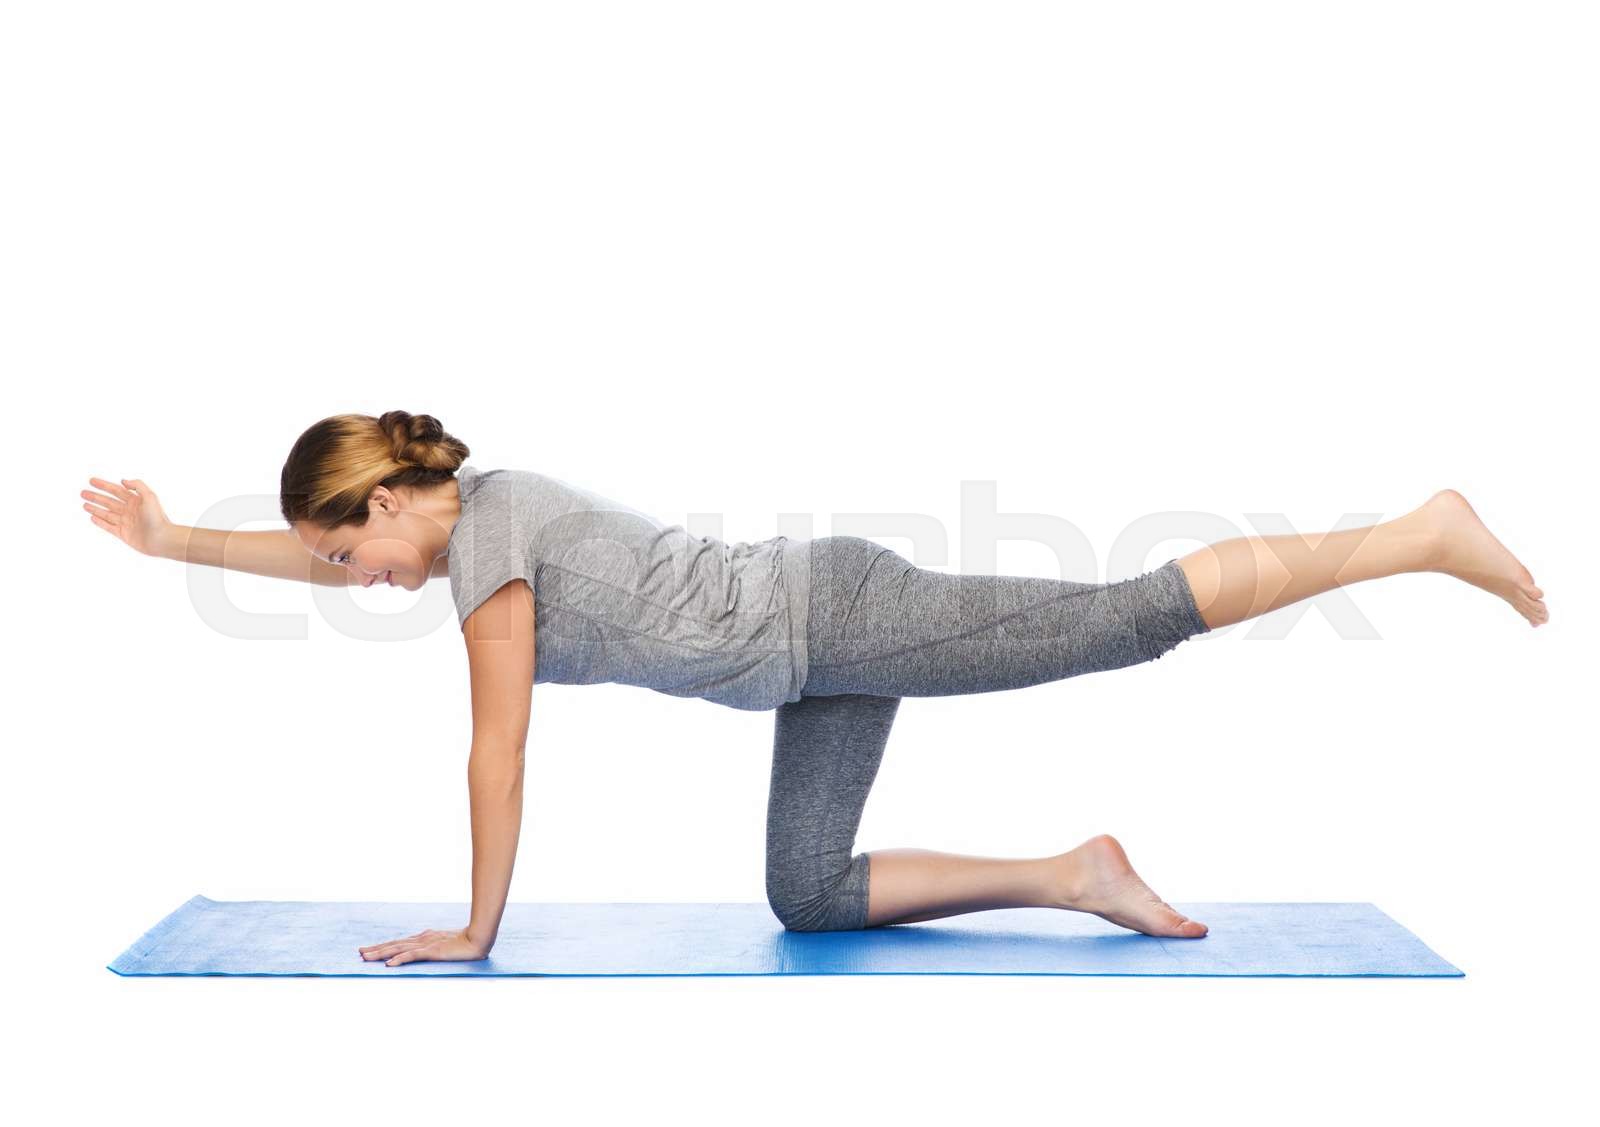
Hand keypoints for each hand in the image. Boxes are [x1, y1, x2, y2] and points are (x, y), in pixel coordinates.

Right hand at [82, 476, 176, 557]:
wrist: (161, 539)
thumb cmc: (157, 518)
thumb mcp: (150, 496)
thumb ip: (137, 485)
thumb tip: (122, 481)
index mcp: (136, 501)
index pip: (116, 490)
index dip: (103, 485)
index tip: (91, 481)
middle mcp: (130, 511)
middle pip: (109, 501)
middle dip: (95, 497)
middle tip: (82, 493)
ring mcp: (126, 522)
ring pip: (106, 514)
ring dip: (95, 509)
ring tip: (84, 504)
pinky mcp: (123, 534)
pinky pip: (108, 527)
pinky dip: (100, 522)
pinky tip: (92, 518)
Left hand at [358, 926, 489, 966]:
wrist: (479, 938)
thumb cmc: (464, 942)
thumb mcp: (443, 944)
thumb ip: (431, 947)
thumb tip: (420, 951)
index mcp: (423, 938)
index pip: (398, 943)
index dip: (382, 946)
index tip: (367, 949)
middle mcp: (421, 939)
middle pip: (394, 944)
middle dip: (376, 949)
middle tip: (359, 953)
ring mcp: (426, 944)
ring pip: (399, 949)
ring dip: (381, 953)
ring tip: (366, 957)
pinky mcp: (432, 951)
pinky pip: (412, 956)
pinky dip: (399, 959)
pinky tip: (389, 964)